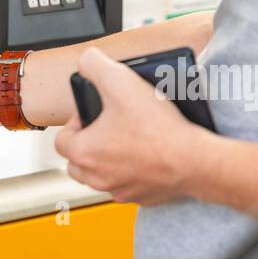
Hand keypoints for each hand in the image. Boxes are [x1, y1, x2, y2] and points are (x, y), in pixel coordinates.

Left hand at [53, 48, 208, 204]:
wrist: (195, 160)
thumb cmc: (158, 128)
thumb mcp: (120, 80)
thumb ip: (94, 64)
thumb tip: (86, 62)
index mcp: (84, 153)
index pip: (62, 140)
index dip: (76, 122)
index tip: (95, 113)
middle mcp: (98, 177)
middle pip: (78, 162)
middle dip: (88, 143)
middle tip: (107, 127)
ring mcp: (122, 190)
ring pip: (102, 176)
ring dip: (109, 159)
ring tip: (127, 138)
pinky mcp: (144, 197)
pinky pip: (130, 184)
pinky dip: (135, 171)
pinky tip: (149, 152)